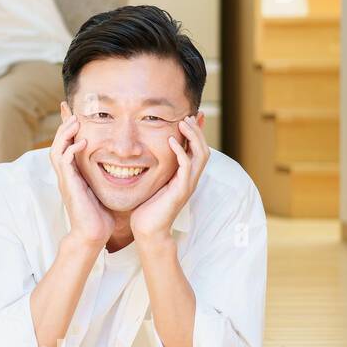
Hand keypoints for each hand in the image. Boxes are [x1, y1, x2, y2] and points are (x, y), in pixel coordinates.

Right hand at [50, 103, 113, 247]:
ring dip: (65, 134)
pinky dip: (72, 150)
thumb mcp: (103, 189)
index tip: (73, 112)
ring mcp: (66, 179)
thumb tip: (123, 166)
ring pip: (57, 149)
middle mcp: (67, 174)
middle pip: (58, 143)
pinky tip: (83, 142)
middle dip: (64, 125)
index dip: (69, 129)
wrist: (93, 235)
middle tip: (72, 110)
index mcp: (74, 174)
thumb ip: (106, 176)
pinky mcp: (69, 185)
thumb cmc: (100, 216)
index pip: (68, 145)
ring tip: (75, 121)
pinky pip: (64, 162)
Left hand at [131, 117, 209, 242]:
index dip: (196, 133)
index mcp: (184, 176)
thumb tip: (142, 154)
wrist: (147, 231)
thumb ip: (154, 168)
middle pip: (203, 149)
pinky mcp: (180, 191)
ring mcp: (187, 185)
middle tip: (189, 115)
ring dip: (193, 137)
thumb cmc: (146, 208)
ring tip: (183, 122)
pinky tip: (172, 141)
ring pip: (200, 155)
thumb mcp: (151, 182)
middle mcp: (189, 179)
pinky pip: (186, 167)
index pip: (196, 150)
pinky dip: (181, 152)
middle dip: (197, 131)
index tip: (190, 115)